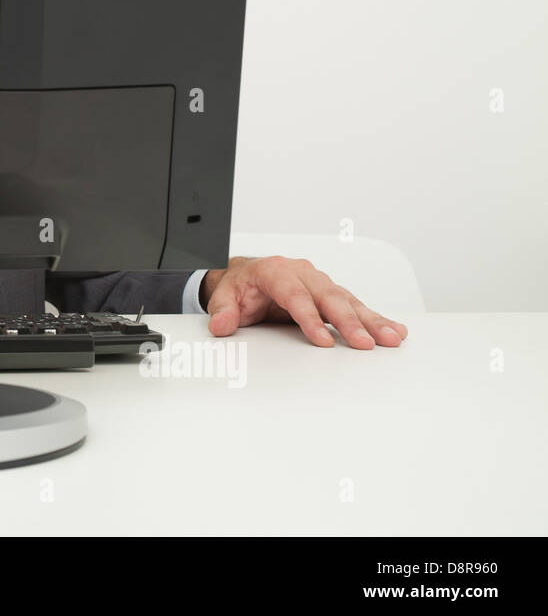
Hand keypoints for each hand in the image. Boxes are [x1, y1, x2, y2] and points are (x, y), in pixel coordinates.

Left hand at [201, 256, 406, 348]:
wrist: (246, 275)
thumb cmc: (239, 286)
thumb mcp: (224, 297)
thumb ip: (222, 312)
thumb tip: (221, 326)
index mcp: (276, 271)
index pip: (295, 295)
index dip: (310, 319)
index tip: (324, 341)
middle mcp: (302, 273)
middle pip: (328, 297)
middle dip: (348, 321)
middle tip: (365, 344)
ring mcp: (319, 283)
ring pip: (347, 300)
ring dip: (370, 320)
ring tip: (391, 339)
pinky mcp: (329, 294)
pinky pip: (354, 305)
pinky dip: (374, 318)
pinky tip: (394, 329)